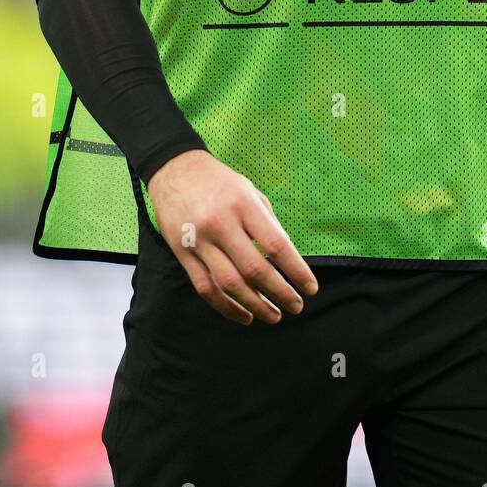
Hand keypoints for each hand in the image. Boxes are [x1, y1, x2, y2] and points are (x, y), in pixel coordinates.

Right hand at [146, 150, 318, 325]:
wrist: (175, 171)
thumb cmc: (220, 182)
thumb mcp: (250, 192)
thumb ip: (268, 224)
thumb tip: (287, 260)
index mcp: (243, 205)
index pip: (276, 245)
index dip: (296, 271)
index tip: (310, 288)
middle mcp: (221, 224)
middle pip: (255, 269)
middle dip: (280, 293)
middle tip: (296, 307)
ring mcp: (199, 241)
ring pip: (230, 284)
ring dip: (256, 306)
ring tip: (274, 316)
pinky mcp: (183, 254)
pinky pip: (206, 288)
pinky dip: (226, 307)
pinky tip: (244, 315)